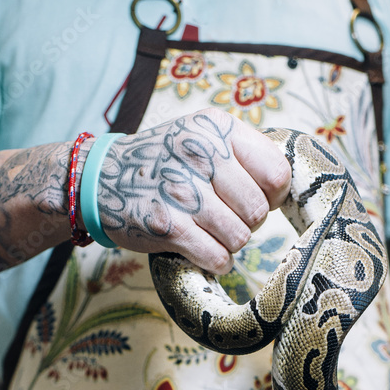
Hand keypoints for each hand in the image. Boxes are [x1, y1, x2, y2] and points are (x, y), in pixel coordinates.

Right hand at [94, 108, 290, 272]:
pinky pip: (217, 258)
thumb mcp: (202, 136)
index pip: (277, 173)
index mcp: (216, 127)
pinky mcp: (168, 226)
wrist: (101, 179)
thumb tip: (287, 188)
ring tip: (207, 230)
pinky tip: (199, 248)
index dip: (273, 195)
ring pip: (240, 238)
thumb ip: (245, 152)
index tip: (255, 198)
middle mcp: (199, 153)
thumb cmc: (165, 161)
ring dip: (229, 243)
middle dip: (247, 222)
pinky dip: (215, 261)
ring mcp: (181, 190)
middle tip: (223, 217)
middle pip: (258, 211)